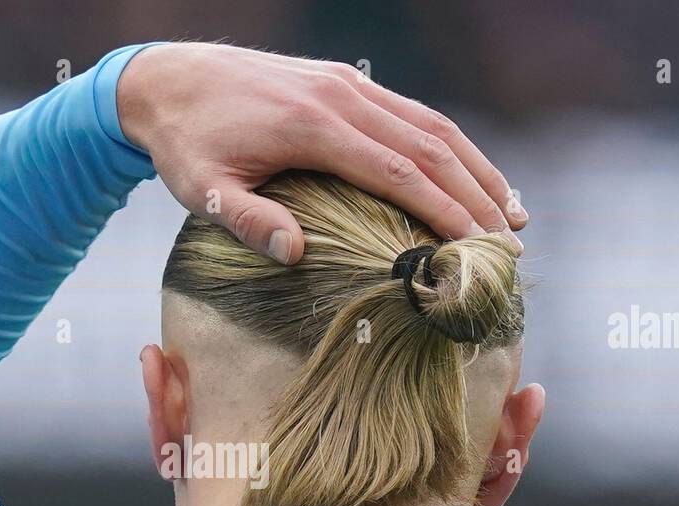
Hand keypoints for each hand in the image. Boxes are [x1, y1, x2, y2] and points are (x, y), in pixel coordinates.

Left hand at [117, 42, 526, 264]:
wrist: (167, 78)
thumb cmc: (184, 143)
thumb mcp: (201, 190)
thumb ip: (246, 221)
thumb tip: (295, 254)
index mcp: (312, 126)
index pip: (398, 173)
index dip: (444, 211)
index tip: (477, 248)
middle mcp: (342, 96)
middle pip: (429, 147)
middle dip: (477, 196)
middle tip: (511, 243)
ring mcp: (347, 84)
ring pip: (430, 124)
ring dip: (474, 168)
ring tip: (510, 211)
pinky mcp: (344, 81)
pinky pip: (410, 112)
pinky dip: (447, 145)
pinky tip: (466, 172)